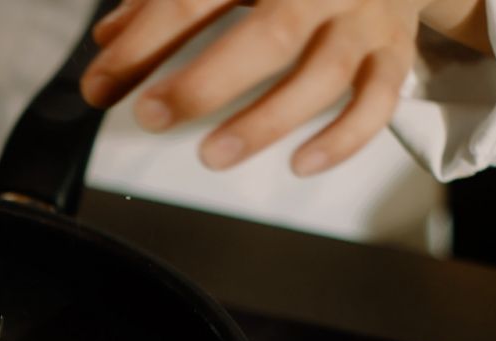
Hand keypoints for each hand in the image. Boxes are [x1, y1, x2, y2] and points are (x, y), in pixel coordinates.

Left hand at [80, 0, 485, 175]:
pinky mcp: (394, 52)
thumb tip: (109, 41)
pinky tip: (299, 164)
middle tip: (150, 116)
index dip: (141, 45)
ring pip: (322, 76)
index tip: (101, 86)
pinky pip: (377, 101)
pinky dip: (342, 138)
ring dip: (264, 121)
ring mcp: (363, 20)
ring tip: (212, 155)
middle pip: (267, 36)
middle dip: (203, 82)